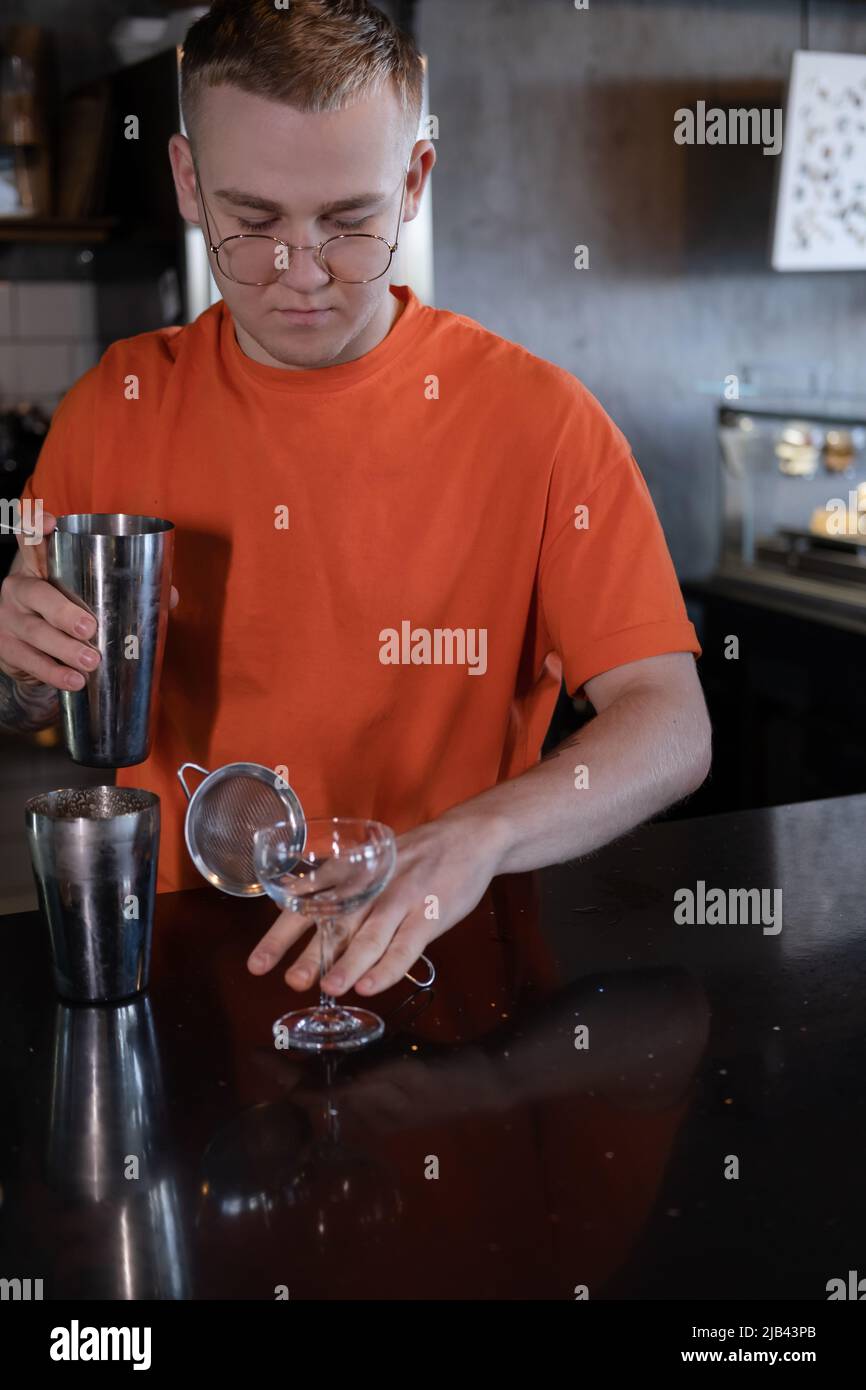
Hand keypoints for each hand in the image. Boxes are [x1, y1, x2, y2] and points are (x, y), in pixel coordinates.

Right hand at [0, 509, 178, 691]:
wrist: (22, 647)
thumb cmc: (62, 611)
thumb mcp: (80, 592)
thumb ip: (122, 589)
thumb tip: (171, 596)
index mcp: (37, 566)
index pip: (30, 540)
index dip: (33, 527)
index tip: (49, 523)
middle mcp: (18, 588)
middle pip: (36, 594)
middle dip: (62, 612)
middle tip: (90, 627)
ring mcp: (9, 619)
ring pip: (34, 632)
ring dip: (63, 649)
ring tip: (90, 661)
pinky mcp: (7, 650)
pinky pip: (30, 662)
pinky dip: (54, 674)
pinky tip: (74, 681)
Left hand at [247, 810, 509, 996]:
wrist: (468, 838)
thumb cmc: (413, 858)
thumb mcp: (368, 865)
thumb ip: (338, 892)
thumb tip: (298, 920)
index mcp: (349, 876)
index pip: (306, 906)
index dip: (279, 936)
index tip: (256, 966)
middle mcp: (369, 888)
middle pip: (334, 924)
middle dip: (310, 954)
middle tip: (290, 981)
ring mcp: (400, 900)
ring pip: (369, 937)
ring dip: (348, 964)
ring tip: (329, 988)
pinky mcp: (429, 913)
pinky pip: (406, 946)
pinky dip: (388, 968)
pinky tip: (371, 986)